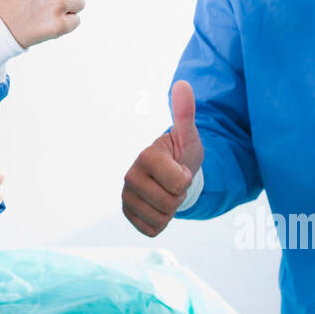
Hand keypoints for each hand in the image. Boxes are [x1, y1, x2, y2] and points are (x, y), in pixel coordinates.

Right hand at [122, 80, 203, 236]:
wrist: (174, 176)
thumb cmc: (181, 154)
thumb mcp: (188, 136)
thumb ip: (185, 113)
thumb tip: (183, 84)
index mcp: (146, 156)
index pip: (178, 183)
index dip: (186, 179)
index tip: (181, 169)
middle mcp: (130, 176)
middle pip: (169, 204)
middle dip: (179, 196)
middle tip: (175, 184)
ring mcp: (126, 197)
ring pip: (160, 219)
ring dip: (171, 211)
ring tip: (168, 193)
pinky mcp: (128, 214)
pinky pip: (152, 230)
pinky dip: (161, 222)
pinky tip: (159, 207)